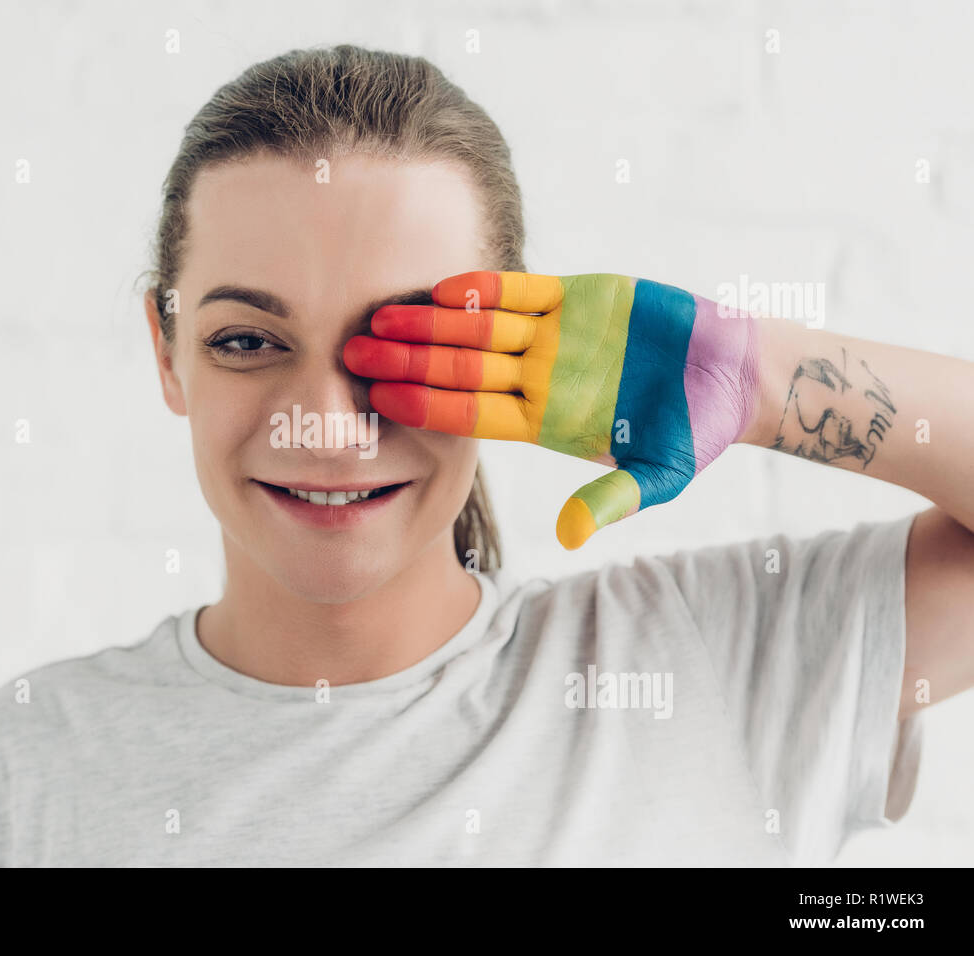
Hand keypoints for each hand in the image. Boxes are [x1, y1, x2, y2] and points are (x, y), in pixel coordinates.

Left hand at [342, 271, 759, 548]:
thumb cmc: (696, 430)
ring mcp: (552, 337)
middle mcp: (537, 378)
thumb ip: (614, 502)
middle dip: (408, 362)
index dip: (425, 405)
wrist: (733, 374)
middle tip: (353, 353)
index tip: (380, 400)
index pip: (470, 414)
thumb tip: (569, 539)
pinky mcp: (576, 297)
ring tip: (381, 317)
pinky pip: (521, 291)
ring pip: (479, 328)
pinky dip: (487, 287)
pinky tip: (444, 286)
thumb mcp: (662, 474)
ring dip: (430, 323)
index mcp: (545, 422)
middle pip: (459, 369)